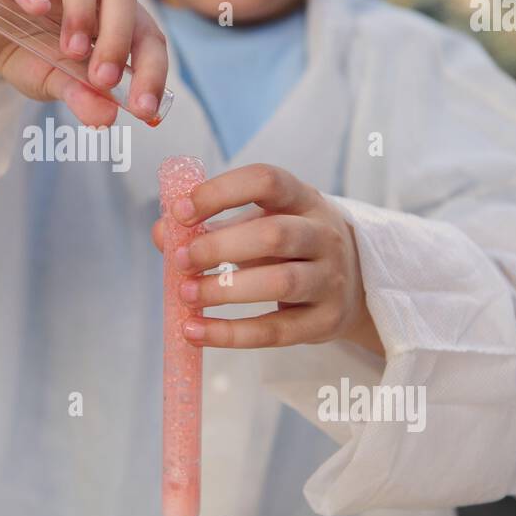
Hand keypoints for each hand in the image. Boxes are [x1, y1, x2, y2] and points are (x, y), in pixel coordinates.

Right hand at [0, 0, 168, 127]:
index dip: (151, 70)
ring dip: (82, 9)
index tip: (143, 108)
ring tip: (71, 51)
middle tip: (103, 79)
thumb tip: (106, 117)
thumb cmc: (30, 56)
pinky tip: (36, 10)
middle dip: (118, 37)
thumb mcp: (57, 84)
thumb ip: (82, 97)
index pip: (146, 35)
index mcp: (113, 15)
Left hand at [151, 164, 384, 355]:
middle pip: (274, 235)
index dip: (220, 192)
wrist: (353, 282)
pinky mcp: (325, 321)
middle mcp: (324, 234)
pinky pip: (275, 331)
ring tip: (187, 294)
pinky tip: (194, 331)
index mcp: (303, 198)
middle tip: (181, 260)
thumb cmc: (288, 246)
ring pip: (280, 283)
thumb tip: (162, 234)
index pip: (266, 181)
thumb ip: (209, 225)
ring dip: (225, 290)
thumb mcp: (256, 223)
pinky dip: (230, 334)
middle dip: (219, 247)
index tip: (181, 212)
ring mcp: (331, 279)